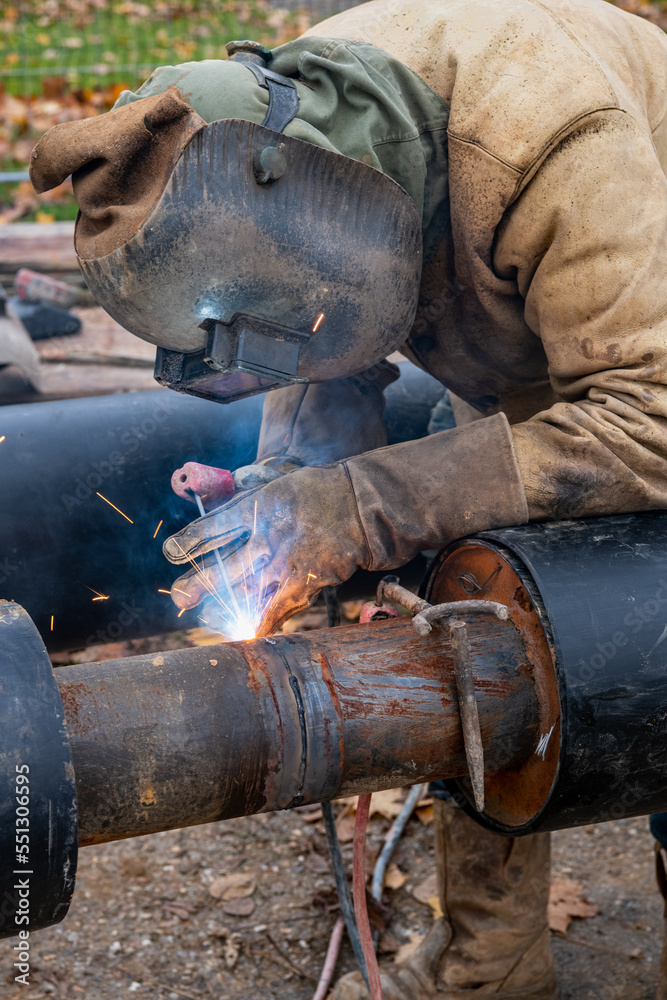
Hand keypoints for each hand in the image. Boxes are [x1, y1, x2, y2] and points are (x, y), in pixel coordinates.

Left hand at [163, 464, 368, 636]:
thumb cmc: (314, 495)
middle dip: (199, 584)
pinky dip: (260, 623)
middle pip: (226, 566)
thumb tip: (215, 529)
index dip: (191, 540)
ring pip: (247, 592)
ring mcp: (286, 563)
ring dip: (223, 607)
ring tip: (205, 615)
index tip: (171, 551)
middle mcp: (268, 537)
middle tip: (179, 596)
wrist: (359, 507)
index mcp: (258, 508)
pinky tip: (245, 632)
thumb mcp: (275, 489)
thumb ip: (247, 510)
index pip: (215, 527)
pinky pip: (276, 610)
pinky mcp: (304, 582)